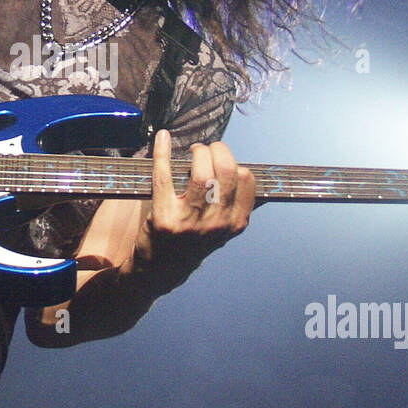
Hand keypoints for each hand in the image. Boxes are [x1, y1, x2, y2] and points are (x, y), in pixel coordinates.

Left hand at [129, 128, 254, 283]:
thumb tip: (238, 166)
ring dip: (197, 152)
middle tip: (205, 151)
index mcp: (235, 223)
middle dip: (217, 150)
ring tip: (192, 152)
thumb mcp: (223, 229)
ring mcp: (190, 221)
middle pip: (226, 170)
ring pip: (201, 173)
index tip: (220, 160)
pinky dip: (162, 152)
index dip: (233, 161)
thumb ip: (234, 203)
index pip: (246, 178)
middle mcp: (216, 223)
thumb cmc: (193, 241)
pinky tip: (162, 138)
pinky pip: (165, 176)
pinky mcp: (164, 217)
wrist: (161, 269)